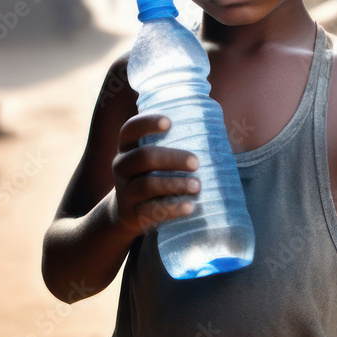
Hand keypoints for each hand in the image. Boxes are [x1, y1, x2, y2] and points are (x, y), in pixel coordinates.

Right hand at [112, 113, 199, 236]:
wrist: (129, 212)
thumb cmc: (152, 175)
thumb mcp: (153, 160)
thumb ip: (173, 145)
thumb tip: (215, 133)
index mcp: (127, 147)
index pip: (131, 129)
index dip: (147, 123)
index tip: (169, 123)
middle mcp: (121, 166)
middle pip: (143, 157)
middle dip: (171, 158)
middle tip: (196, 163)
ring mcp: (124, 191)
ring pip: (146, 185)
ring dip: (174, 184)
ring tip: (197, 186)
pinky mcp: (131, 214)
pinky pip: (150, 211)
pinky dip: (172, 208)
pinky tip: (189, 207)